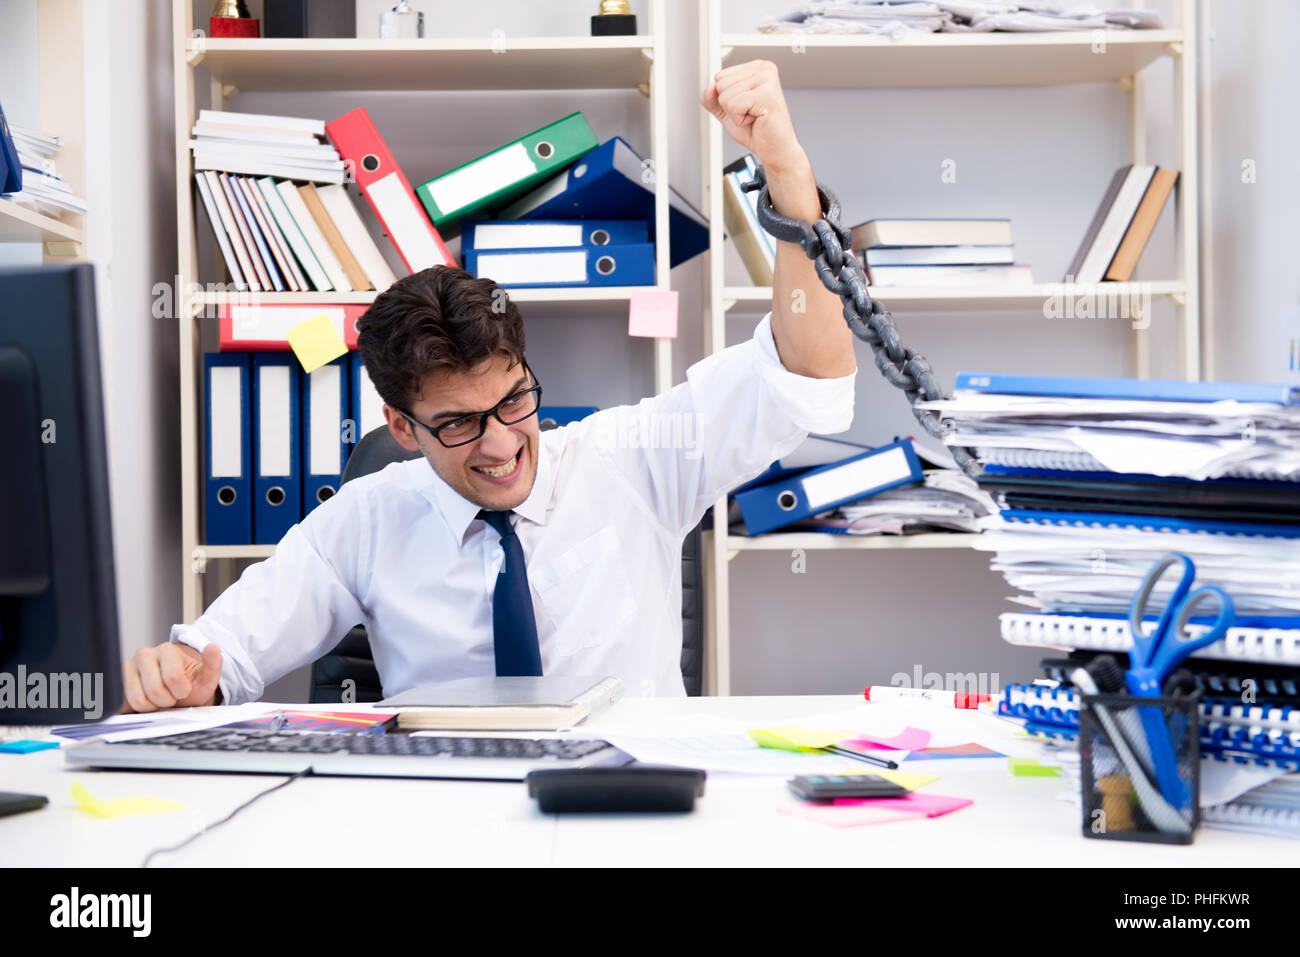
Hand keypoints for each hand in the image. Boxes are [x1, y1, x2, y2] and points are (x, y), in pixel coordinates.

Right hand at [121, 642, 222, 712]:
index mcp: (167, 650)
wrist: (173, 690)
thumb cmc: (188, 683)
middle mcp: (144, 654)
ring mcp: (126, 668)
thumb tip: (214, 647)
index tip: (184, 690)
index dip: (181, 691)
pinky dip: (136, 710)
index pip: (173, 678)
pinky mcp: (115, 683)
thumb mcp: (205, 678)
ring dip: (151, 706)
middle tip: (170, 696)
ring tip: (157, 698)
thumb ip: (213, 664)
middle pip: (154, 691)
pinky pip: (122, 704)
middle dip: (166, 700)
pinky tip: (144, 701)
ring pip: (137, 700)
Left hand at [700, 60, 808, 175]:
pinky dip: (739, 120)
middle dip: (730, 106)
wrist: (775, 149)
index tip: (746, 106)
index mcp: (756, 67)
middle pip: (720, 84)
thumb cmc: (756, 130)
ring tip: (754, 116)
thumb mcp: (726, 111)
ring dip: (736, 114)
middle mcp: (764, 69)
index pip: (719, 77)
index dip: (726, 99)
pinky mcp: (766, 94)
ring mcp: (766, 79)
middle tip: (751, 113)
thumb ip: (712, 98)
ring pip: (725, 96)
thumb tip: (709, 88)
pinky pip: (733, 106)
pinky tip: (756, 119)